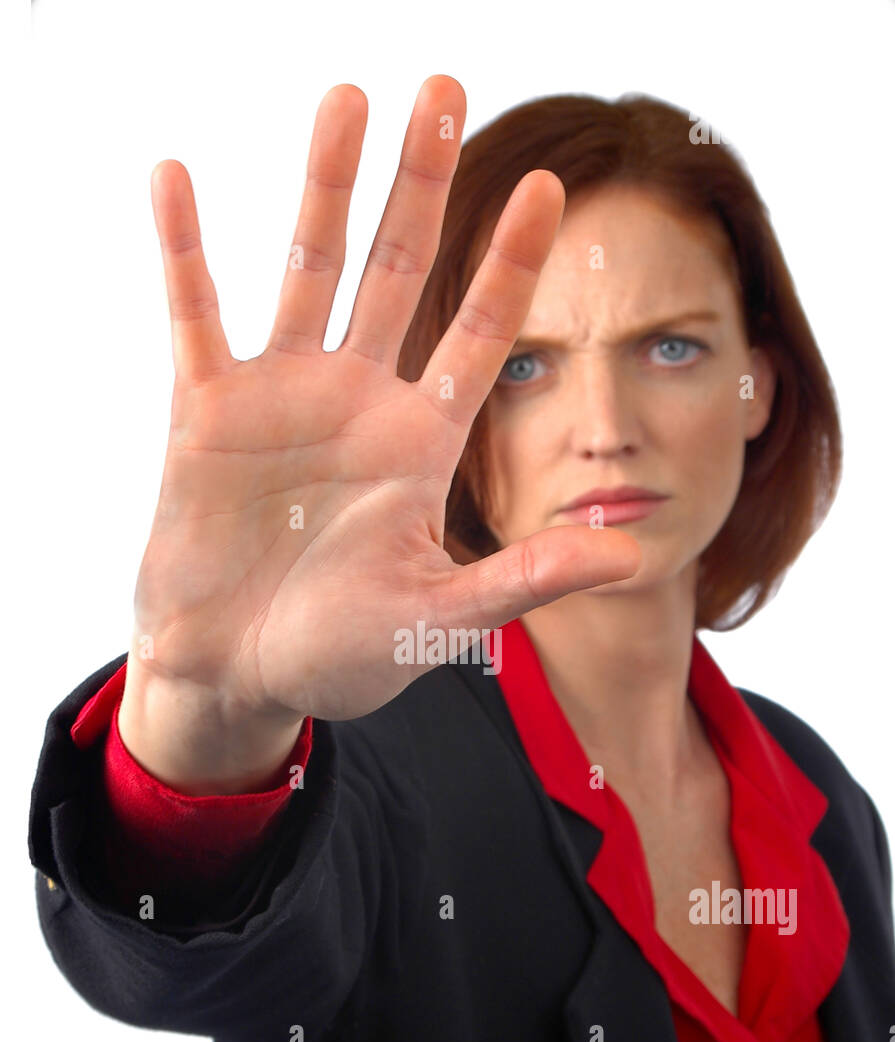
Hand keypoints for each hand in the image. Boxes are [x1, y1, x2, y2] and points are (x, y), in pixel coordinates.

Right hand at [123, 74, 639, 728]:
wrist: (239, 675)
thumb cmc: (339, 652)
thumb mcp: (439, 614)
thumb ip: (524, 577)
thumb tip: (631, 556)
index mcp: (419, 444)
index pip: (479, 334)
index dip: (509, 263)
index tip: (546, 187)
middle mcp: (358, 403)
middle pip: (398, 270)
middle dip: (421, 183)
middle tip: (444, 89)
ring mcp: (283, 399)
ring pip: (310, 270)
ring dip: (326, 187)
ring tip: (349, 97)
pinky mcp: (208, 412)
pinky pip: (195, 315)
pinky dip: (184, 249)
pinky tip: (176, 175)